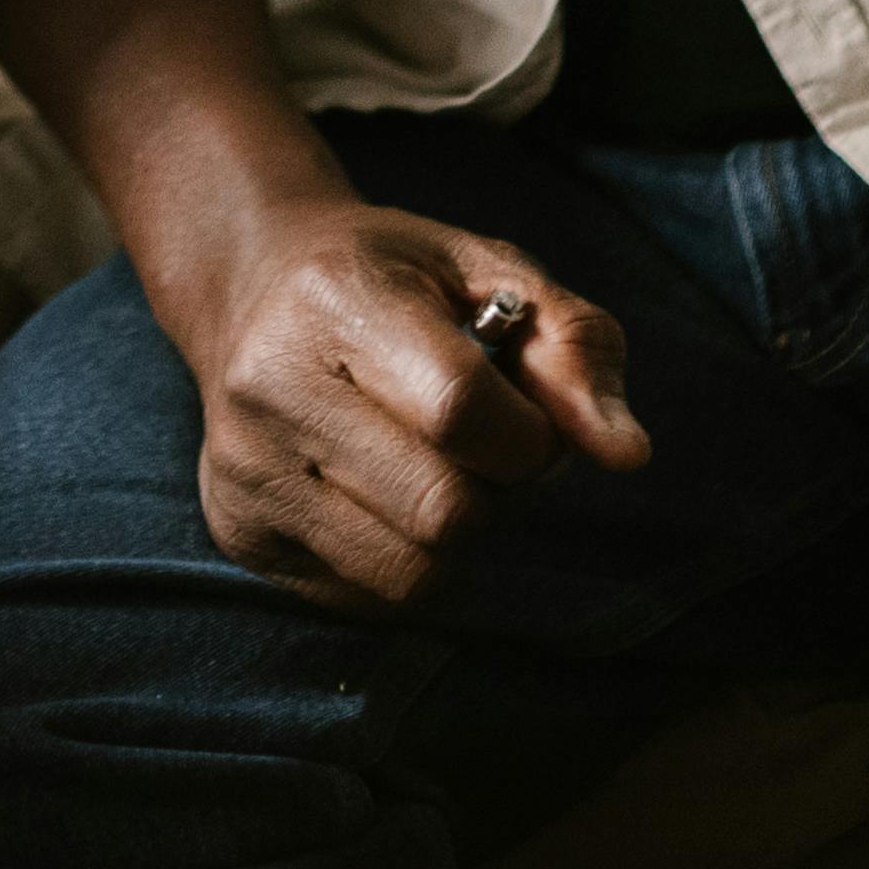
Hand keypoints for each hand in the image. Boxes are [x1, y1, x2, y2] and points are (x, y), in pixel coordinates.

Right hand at [153, 195, 654, 608]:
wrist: (249, 284)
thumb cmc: (395, 277)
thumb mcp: (491, 270)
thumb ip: (576, 349)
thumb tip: (628, 455)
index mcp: (335, 300)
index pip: (462, 411)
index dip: (528, 433)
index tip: (523, 410)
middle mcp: (272, 387)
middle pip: (443, 512)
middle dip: (495, 492)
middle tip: (480, 446)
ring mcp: (247, 469)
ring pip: (410, 575)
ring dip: (452, 537)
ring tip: (432, 469)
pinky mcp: (240, 534)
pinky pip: (367, 598)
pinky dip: (402, 558)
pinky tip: (381, 493)